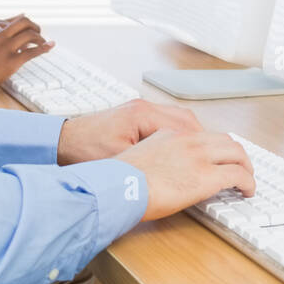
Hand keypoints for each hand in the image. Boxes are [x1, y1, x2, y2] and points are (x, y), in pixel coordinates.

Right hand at [0, 14, 52, 98]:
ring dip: (40, 38)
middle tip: (38, 32)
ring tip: (44, 42)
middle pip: (22, 23)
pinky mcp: (12, 61)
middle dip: (33, 26)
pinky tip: (50, 47)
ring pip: (30, 35)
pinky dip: (44, 48)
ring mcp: (5, 47)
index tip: (24, 32)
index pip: (9, 25)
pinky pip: (33, 52)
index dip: (18, 29)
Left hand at [57, 98, 205, 164]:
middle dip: (208, 142)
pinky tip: (183, 153)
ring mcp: (141, 110)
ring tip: (207, 159)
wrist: (61, 141)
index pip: (187, 128)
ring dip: (196, 139)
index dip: (206, 147)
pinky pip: (169, 123)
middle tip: (223, 161)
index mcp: (142, 116)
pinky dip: (182, 136)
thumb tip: (174, 175)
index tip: (219, 163)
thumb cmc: (84, 151)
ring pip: (182, 121)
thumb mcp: (118, 163)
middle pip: (190, 122)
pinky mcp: (136, 117)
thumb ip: (149, 164)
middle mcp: (144, 108)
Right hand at [114, 129, 255, 221]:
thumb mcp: (139, 157)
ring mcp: (199, 156)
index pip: (203, 135)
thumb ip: (155, 156)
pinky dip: (248, 182)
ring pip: (237, 153)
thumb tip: (161, 169)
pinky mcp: (206, 176)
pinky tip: (247, 191)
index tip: (220, 158)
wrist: (118, 186)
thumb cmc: (120, 179)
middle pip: (226, 140)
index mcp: (170, 134)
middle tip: (241, 167)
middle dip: (237, 154)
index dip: (217, 147)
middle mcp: (187, 140)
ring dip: (246, 166)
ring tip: (247, 179)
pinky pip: (239, 175)